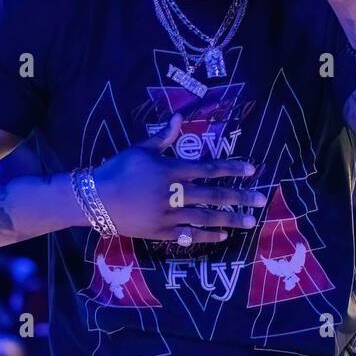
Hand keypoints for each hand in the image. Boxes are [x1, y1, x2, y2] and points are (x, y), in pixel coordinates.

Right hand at [91, 113, 265, 243]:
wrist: (94, 199)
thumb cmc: (117, 169)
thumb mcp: (140, 149)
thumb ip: (163, 137)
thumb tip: (179, 118)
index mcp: (170, 170)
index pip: (207, 169)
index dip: (231, 169)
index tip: (252, 171)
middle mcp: (173, 194)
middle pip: (213, 195)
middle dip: (240, 198)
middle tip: (262, 200)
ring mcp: (167, 215)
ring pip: (205, 218)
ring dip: (229, 220)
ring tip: (249, 222)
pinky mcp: (160, 232)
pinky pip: (188, 235)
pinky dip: (205, 236)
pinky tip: (221, 237)